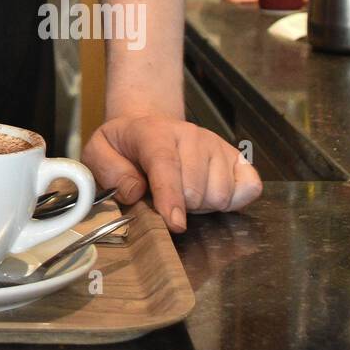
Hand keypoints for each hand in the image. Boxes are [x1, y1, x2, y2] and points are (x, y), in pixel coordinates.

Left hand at [82, 115, 261, 233]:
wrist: (149, 127)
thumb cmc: (125, 147)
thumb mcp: (98, 151)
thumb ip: (107, 170)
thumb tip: (134, 191)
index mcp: (153, 132)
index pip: (165, 165)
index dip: (170, 197)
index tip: (174, 223)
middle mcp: (189, 134)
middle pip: (195, 190)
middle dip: (180, 206)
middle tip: (164, 197)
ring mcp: (215, 144)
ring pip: (221, 194)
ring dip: (202, 205)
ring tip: (184, 193)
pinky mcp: (236, 156)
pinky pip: (250, 188)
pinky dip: (234, 200)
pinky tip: (211, 193)